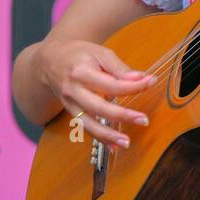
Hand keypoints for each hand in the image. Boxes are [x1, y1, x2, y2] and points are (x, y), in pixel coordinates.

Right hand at [36, 39, 155, 149]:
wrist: (49, 61)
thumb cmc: (78, 54)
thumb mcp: (99, 53)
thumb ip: (119, 68)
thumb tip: (140, 78)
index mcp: (81, 72)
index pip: (111, 83)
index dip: (133, 85)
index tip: (151, 82)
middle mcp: (73, 90)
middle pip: (99, 107)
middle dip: (123, 115)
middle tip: (144, 120)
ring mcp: (70, 104)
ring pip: (89, 123)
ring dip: (108, 135)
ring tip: (126, 142)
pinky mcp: (71, 112)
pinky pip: (85, 128)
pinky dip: (99, 139)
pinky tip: (113, 146)